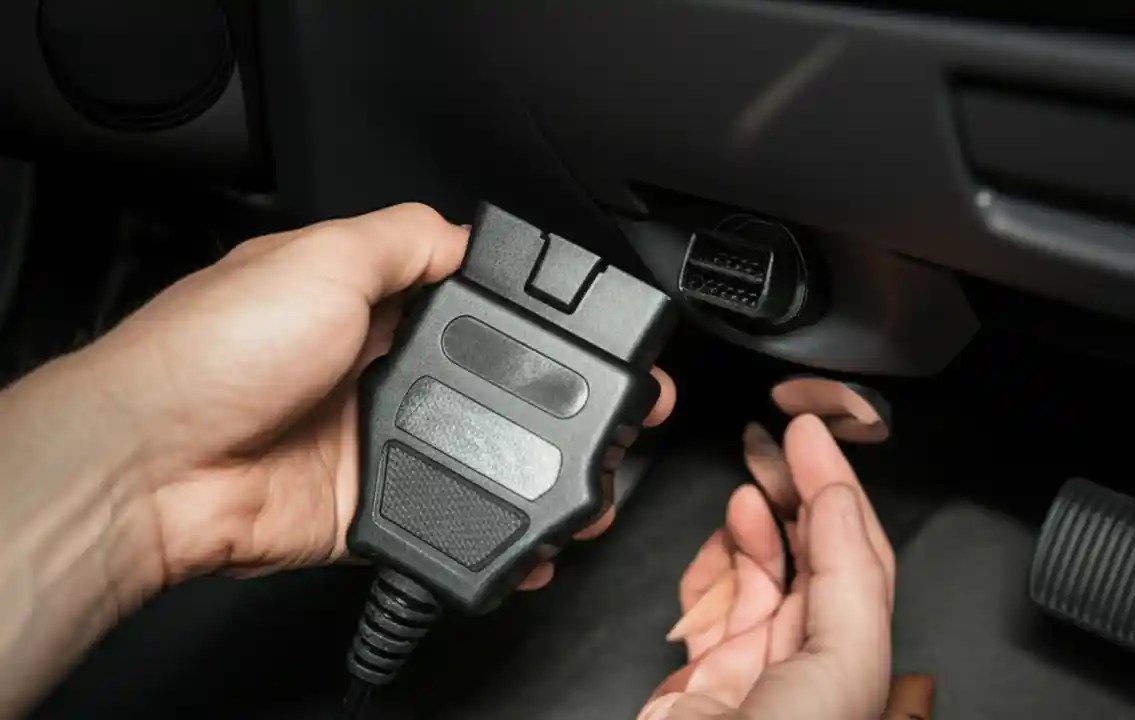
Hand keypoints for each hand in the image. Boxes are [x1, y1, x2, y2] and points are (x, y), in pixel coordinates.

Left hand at [81, 203, 674, 584]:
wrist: (152, 464)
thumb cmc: (214, 352)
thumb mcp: (321, 258)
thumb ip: (404, 240)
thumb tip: (470, 233)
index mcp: (368, 306)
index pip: (472, 307)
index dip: (535, 321)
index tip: (593, 338)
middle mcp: (377, 374)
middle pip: (490, 388)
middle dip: (561, 404)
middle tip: (621, 413)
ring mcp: (377, 444)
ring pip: (480, 459)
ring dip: (540, 473)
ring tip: (596, 484)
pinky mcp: (370, 508)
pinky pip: (444, 522)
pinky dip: (489, 535)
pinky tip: (530, 539)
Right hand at [639, 415, 894, 719]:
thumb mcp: (840, 666)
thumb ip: (847, 580)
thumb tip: (837, 501)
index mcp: (859, 662)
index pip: (861, 559)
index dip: (842, 493)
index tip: (818, 437)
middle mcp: (814, 661)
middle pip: (817, 554)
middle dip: (802, 490)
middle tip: (783, 439)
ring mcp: (758, 663)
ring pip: (769, 567)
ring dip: (764, 515)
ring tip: (757, 476)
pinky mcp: (706, 667)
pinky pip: (722, 595)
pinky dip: (725, 553)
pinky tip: (735, 524)